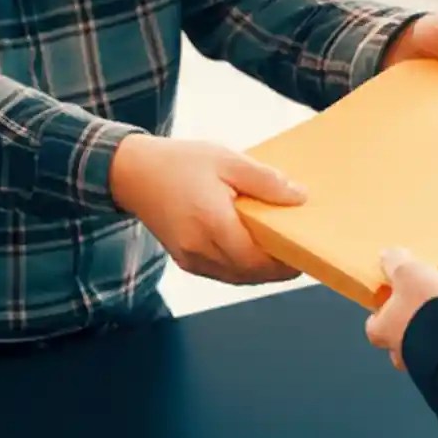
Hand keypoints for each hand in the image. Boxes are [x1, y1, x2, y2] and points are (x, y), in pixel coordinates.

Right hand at [109, 135, 305, 284]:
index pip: (257, 260)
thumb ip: (264, 180)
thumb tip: (299, 197)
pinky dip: (243, 267)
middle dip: (278, 269)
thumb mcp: (226, 160)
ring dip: (261, 270)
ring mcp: (191, 259)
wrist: (132, 173)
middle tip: (300, 253)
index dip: (285, 262)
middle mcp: (199, 249)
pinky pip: (223, 273)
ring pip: (237, 277)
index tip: (305, 254)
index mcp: (211, 223)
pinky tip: (255, 250)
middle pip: (250, 273)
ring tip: (281, 251)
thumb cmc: (179, 162)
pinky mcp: (186, 261)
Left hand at [365, 248, 437, 370]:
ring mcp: (424, 363)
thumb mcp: (408, 273)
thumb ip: (395, 263)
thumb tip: (386, 255)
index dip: (379, 313)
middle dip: (405, 326)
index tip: (388, 301)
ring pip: (421, 349)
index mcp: (383, 331)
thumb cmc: (426, 307)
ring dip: (428, 335)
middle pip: (396, 341)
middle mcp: (400, 352)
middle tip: (417, 308)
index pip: (373, 326)